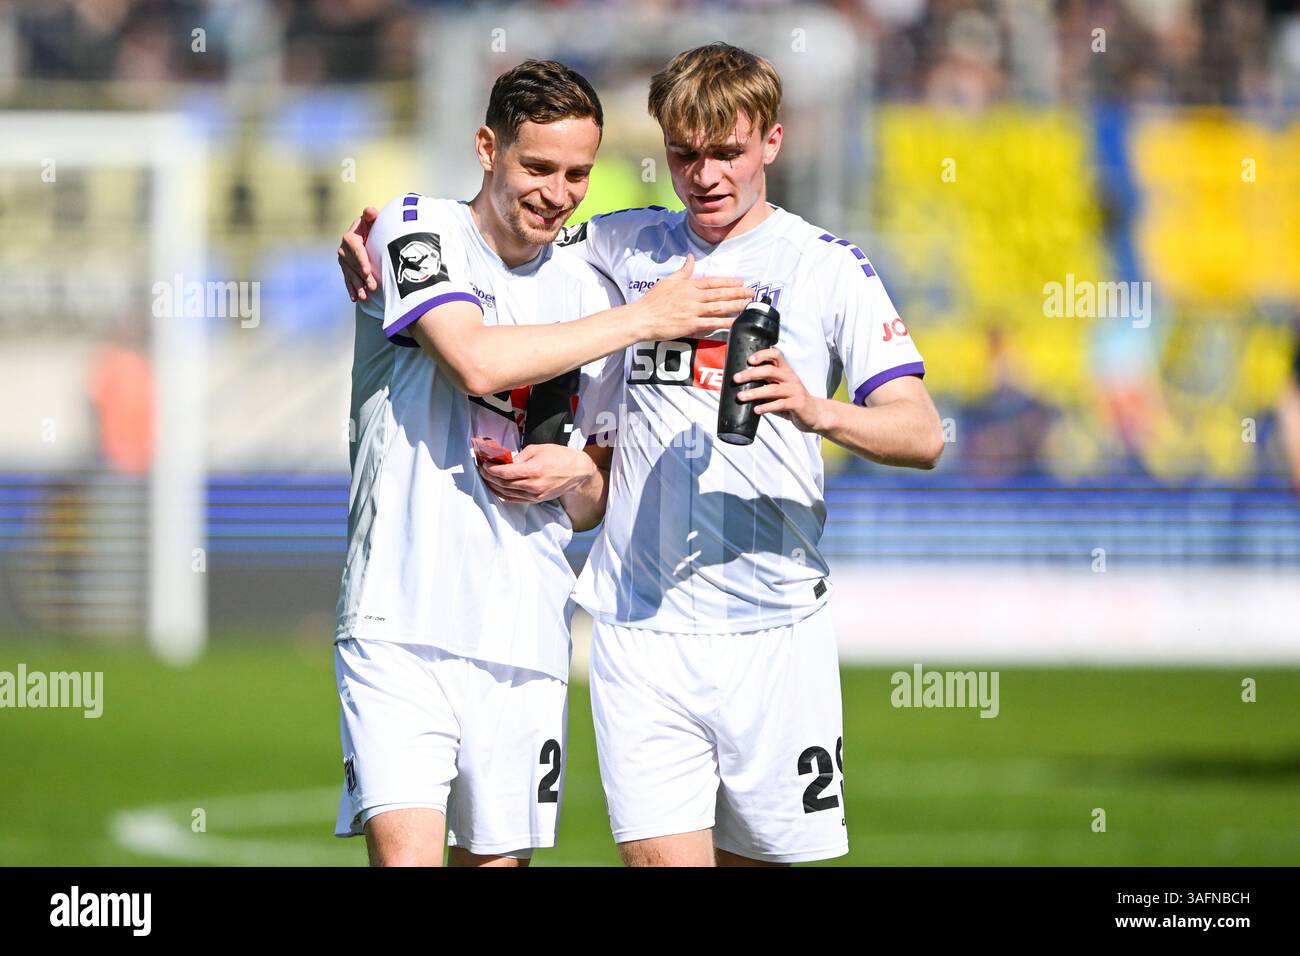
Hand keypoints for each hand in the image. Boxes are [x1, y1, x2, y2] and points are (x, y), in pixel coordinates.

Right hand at [338, 206, 378, 301]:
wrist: (368, 235)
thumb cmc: (373, 227)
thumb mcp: (372, 221)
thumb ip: (371, 216)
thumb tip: (370, 211)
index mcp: (350, 236)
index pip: (355, 249)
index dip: (361, 260)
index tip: (367, 271)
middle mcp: (344, 248)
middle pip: (353, 265)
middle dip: (362, 277)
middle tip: (372, 287)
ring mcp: (343, 260)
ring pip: (350, 275)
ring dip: (357, 286)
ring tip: (364, 297)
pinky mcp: (345, 269)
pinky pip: (347, 280)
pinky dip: (351, 289)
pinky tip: (355, 298)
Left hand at [478, 443, 596, 503]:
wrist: (577, 471)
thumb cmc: (559, 456)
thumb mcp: (538, 449)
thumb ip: (519, 457)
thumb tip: (504, 462)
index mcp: (534, 469)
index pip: (505, 473)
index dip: (491, 470)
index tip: (484, 465)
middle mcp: (534, 485)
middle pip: (504, 484)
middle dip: (490, 477)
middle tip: (482, 471)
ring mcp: (535, 495)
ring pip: (508, 493)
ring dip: (494, 487)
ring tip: (487, 479)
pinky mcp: (537, 500)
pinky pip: (516, 499)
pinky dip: (504, 495)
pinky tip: (498, 489)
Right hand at [635, 254, 754, 340]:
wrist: (642, 318)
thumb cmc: (653, 300)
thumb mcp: (668, 280)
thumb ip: (683, 270)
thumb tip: (691, 257)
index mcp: (688, 285)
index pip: (712, 282)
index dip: (728, 282)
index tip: (741, 282)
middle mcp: (692, 297)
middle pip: (719, 294)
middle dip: (738, 293)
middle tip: (752, 292)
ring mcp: (692, 311)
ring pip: (718, 307)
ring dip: (735, 305)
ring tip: (748, 304)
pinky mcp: (690, 325)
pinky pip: (711, 323)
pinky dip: (724, 323)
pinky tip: (735, 322)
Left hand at [732, 347, 828, 432]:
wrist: (815, 414)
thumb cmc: (792, 400)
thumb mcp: (781, 388)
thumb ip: (766, 384)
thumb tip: (742, 384)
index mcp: (786, 371)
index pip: (776, 355)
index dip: (763, 355)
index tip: (749, 359)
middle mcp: (791, 378)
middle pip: (770, 371)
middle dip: (751, 374)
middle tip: (736, 378)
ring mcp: (795, 391)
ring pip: (772, 389)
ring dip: (754, 392)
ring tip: (741, 396)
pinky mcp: (797, 404)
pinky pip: (780, 404)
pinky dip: (766, 407)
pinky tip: (756, 410)